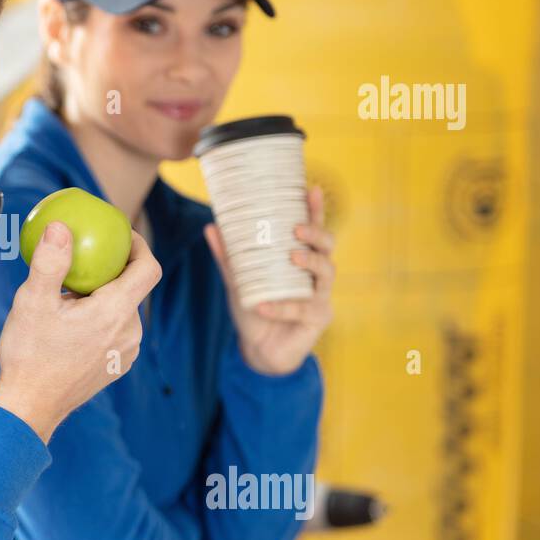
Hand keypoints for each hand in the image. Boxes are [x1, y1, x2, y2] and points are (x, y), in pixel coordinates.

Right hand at [0, 221, 162, 442]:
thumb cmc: (30, 354)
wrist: (30, 407)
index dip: (140, 245)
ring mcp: (126, 353)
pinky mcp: (117, 367)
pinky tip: (71, 324)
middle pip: (132, 288)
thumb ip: (50, 261)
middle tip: (80, 263)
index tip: (121, 235)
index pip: (149, 268)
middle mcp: (129, 332)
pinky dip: (100, 320)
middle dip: (110, 272)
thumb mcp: (32, 301)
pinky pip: (116, 332)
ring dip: (103, 297)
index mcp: (115, 312)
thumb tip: (60, 227)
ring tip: (69, 297)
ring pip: (122, 311)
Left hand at [203, 183, 334, 375]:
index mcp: (300, 260)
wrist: (258, 350)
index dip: (315, 210)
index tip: (313, 189)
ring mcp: (321, 296)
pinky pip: (303, 309)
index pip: (312, 231)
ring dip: (310, 262)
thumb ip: (229, 257)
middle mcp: (316, 275)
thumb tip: (211, 227)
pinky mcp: (318, 319)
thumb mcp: (238, 281)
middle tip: (297, 229)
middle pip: (328, 247)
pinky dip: (281, 306)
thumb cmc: (254, 310)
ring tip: (292, 256)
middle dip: (316, 234)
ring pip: (327, 273)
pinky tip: (263, 305)